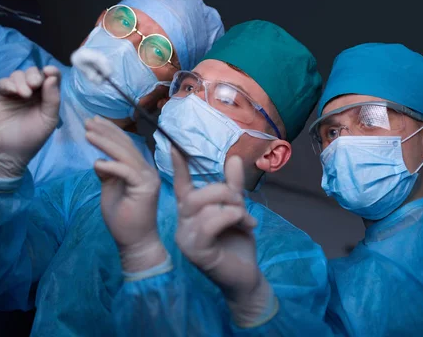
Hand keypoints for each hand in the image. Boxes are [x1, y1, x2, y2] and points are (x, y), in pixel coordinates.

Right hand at [0, 66, 60, 178]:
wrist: (8, 153)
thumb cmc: (31, 138)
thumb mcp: (48, 120)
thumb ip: (53, 99)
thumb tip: (52, 77)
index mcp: (45, 96)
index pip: (50, 78)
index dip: (52, 71)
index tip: (50, 72)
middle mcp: (30, 91)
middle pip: (33, 73)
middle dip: (35, 75)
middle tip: (36, 84)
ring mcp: (13, 92)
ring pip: (18, 75)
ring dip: (23, 80)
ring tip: (25, 94)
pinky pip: (3, 83)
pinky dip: (9, 83)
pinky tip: (15, 92)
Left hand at [85, 116, 165, 271]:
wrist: (135, 242)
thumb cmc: (123, 218)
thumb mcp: (111, 189)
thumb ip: (108, 173)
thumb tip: (99, 159)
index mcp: (140, 169)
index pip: (125, 145)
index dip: (110, 131)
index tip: (93, 121)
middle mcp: (147, 169)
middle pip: (126, 145)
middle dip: (106, 131)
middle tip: (87, 121)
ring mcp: (148, 178)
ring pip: (125, 155)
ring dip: (105, 142)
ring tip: (87, 133)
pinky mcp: (145, 188)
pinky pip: (126, 171)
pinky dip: (110, 165)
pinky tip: (96, 163)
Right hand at [172, 149, 274, 325]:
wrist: (246, 276)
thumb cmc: (237, 243)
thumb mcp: (237, 209)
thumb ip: (233, 186)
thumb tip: (234, 158)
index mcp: (190, 211)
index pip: (181, 185)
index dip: (178, 165)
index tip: (174, 145)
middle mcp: (183, 222)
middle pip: (197, 193)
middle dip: (224, 192)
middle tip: (243, 206)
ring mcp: (185, 237)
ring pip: (205, 206)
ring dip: (233, 209)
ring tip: (247, 221)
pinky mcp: (195, 250)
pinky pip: (210, 223)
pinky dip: (230, 218)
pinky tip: (244, 226)